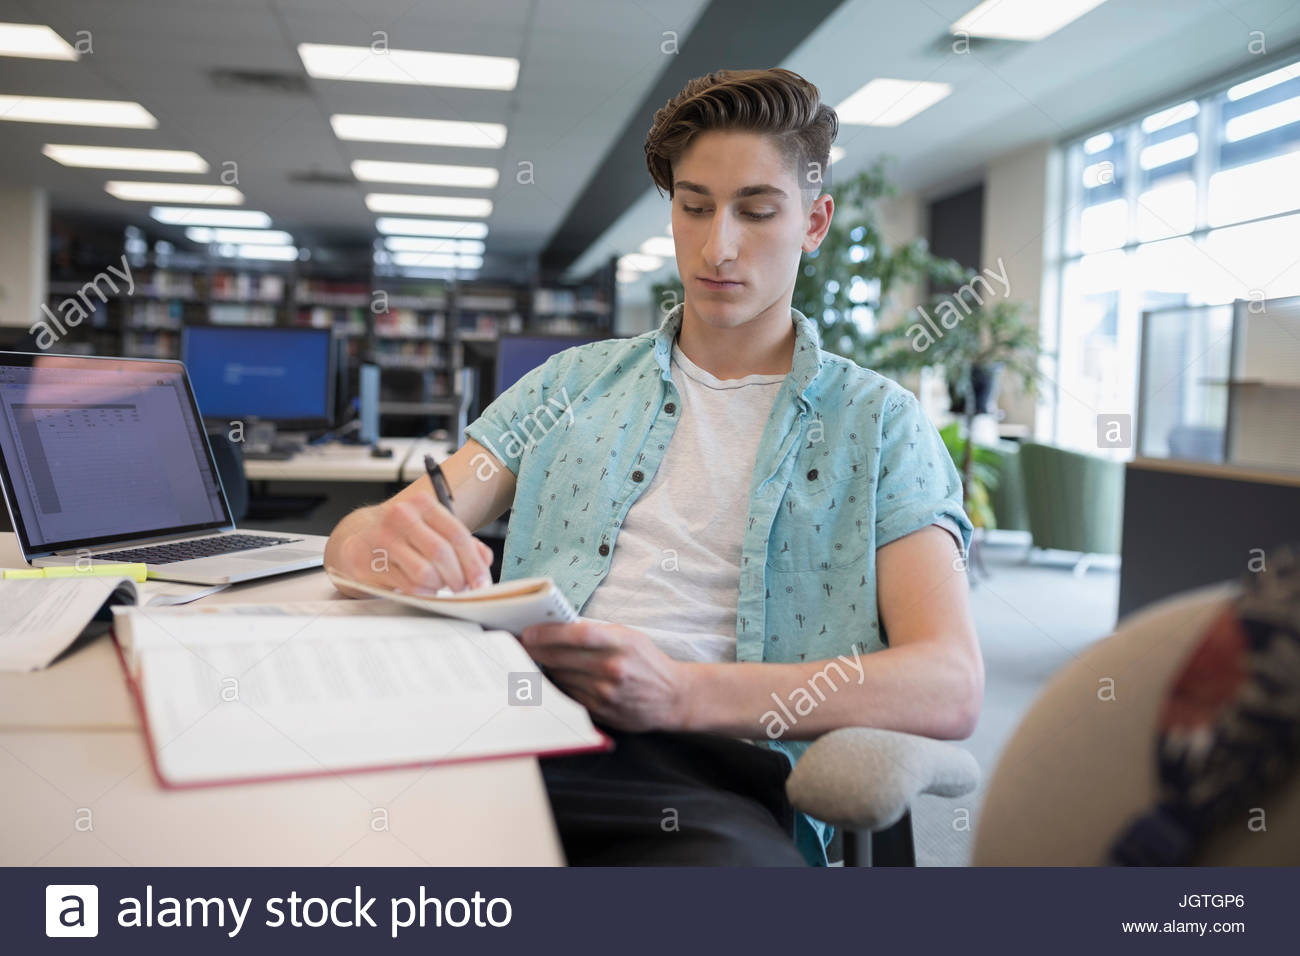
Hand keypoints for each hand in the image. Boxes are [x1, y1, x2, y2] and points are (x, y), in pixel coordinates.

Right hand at [327, 494, 493, 593]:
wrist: (355, 536)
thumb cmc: (400, 533)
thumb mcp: (430, 527)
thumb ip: (460, 540)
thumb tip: (484, 560)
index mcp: (421, 504)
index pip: (456, 533)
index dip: (473, 562)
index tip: (482, 581)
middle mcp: (400, 517)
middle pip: (442, 553)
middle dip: (459, 577)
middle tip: (463, 588)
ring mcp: (381, 540)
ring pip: (425, 572)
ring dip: (439, 586)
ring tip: (440, 586)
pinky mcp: (368, 564)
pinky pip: (407, 586)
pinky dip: (423, 593)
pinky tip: (424, 590)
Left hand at [520, 619, 691, 731]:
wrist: (672, 697)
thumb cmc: (648, 662)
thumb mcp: (630, 637)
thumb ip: (598, 632)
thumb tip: (559, 626)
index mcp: (622, 643)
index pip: (578, 634)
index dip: (549, 633)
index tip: (529, 632)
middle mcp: (612, 669)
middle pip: (561, 657)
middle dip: (536, 650)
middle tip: (521, 644)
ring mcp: (605, 692)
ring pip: (560, 676)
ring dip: (546, 667)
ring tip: (537, 658)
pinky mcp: (600, 710)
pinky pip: (568, 694)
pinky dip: (559, 684)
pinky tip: (556, 676)